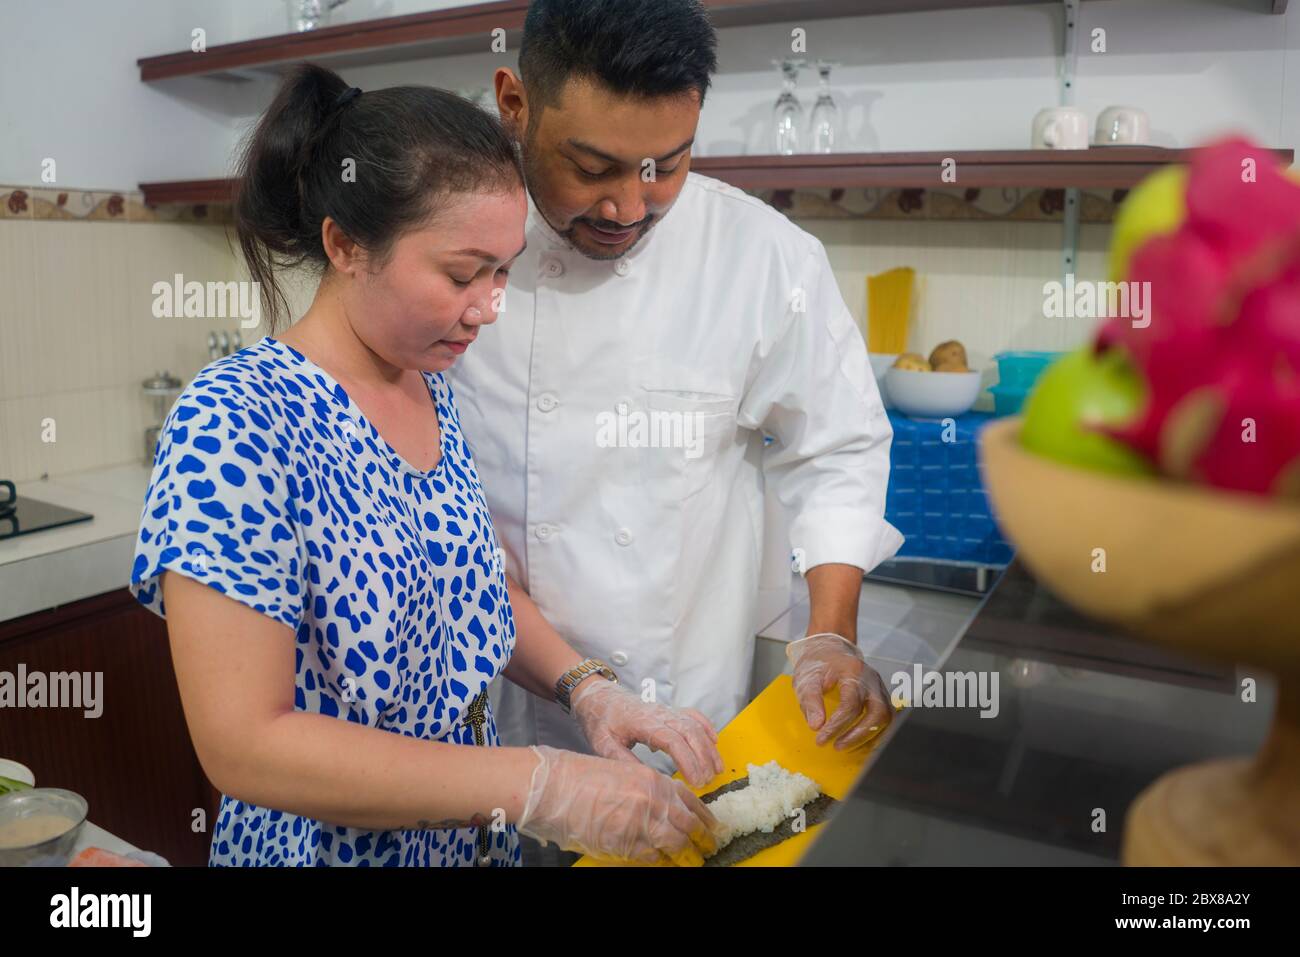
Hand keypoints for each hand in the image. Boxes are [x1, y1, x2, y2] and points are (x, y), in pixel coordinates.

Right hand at [516, 745, 719, 864]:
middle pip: (688, 824)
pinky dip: (659, 860)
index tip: (712, 825)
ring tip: (693, 860)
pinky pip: (652, 857)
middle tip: (710, 847)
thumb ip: (647, 790)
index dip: (704, 815)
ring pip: (675, 844)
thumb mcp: (623, 773)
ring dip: (686, 854)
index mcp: (652, 779)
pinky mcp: (625, 844)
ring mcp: (640, 824)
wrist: (552, 787)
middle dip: (702, 838)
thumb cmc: (580, 778)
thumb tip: (667, 810)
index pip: (689, 800)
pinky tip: (664, 861)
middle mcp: (652, 800)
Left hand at [570, 678, 723, 786]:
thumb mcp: (603, 743)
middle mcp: (658, 714)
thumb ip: (622, 761)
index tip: (695, 781)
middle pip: (689, 733)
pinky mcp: (668, 710)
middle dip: (703, 758)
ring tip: (716, 768)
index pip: (673, 741)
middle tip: (707, 781)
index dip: (688, 761)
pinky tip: (714, 740)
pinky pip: (692, 715)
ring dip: (708, 747)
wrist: (598, 696)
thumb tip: (645, 779)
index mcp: (643, 722)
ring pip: (694, 725)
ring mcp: (665, 710)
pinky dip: (705, 726)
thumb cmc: (600, 720)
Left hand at [788, 633, 892, 748]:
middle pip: (878, 712)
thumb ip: (810, 702)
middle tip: (838, 746)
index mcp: (853, 671)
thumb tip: (816, 726)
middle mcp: (871, 679)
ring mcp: (879, 687)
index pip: (850, 705)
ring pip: (887, 716)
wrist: (829, 648)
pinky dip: (875, 732)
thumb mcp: (807, 679)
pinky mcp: (881, 695)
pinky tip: (859, 741)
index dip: (836, 726)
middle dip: (858, 734)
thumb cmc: (818, 663)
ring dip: (869, 736)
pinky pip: (886, 717)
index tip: (821, 739)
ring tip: (847, 745)